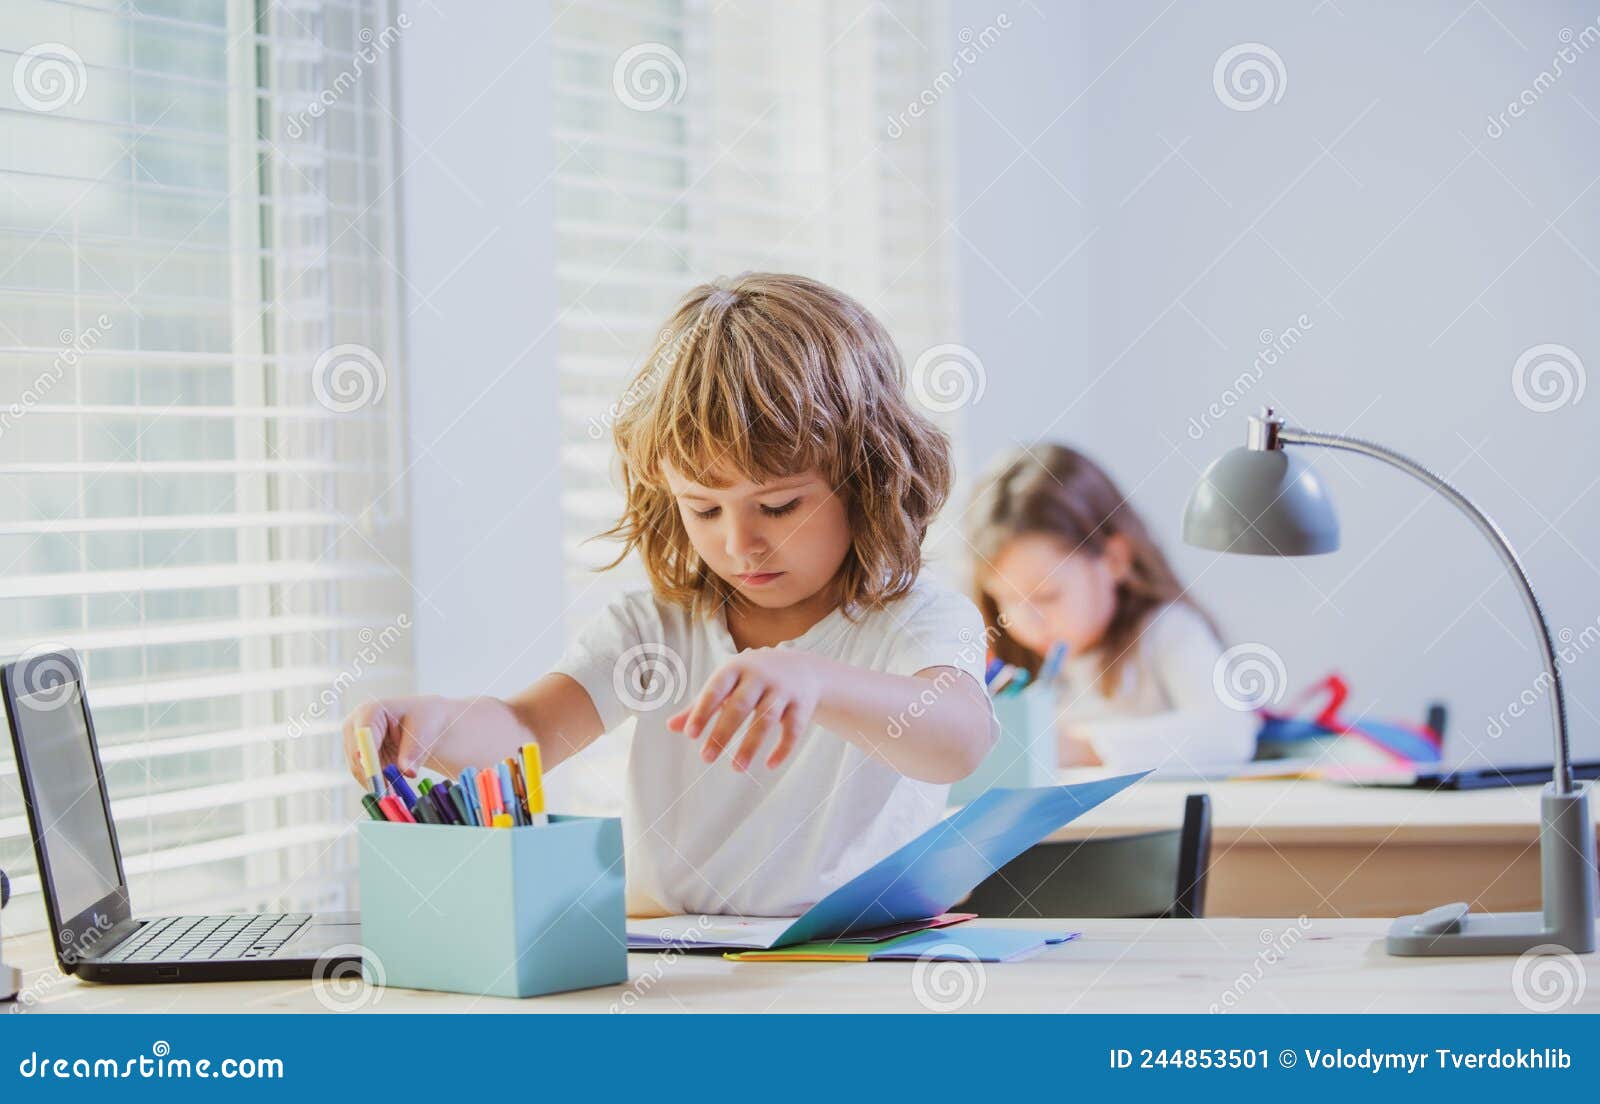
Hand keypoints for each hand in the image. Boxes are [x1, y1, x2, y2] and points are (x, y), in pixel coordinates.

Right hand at [341, 695, 452, 784]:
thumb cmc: (425, 721)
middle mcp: (355, 725)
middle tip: (389, 795)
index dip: (368, 756)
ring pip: (358, 769)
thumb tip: (408, 773)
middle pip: (356, 756)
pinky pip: (363, 775)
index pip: (364, 736)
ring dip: (375, 783)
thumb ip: (413, 753)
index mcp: (370, 710)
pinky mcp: (358, 756)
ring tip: (394, 795)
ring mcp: (353, 741)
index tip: (375, 776)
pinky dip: (377, 784)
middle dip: (372, 776)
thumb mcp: (423, 733)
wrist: (425, 722)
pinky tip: (390, 791)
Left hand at [666, 648, 822, 771]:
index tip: (690, 734)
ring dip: (750, 746)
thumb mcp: (728, 684)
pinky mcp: (802, 706)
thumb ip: (700, 705)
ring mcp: (783, 691)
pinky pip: (792, 730)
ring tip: (736, 769)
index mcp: (737, 669)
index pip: (716, 689)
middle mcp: (760, 677)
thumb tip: (671, 727)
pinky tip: (769, 765)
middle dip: (722, 733)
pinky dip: (782, 749)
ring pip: (765, 721)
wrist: (804, 667)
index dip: (703, 711)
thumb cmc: (753, 679)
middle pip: (739, 707)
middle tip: (706, 758)